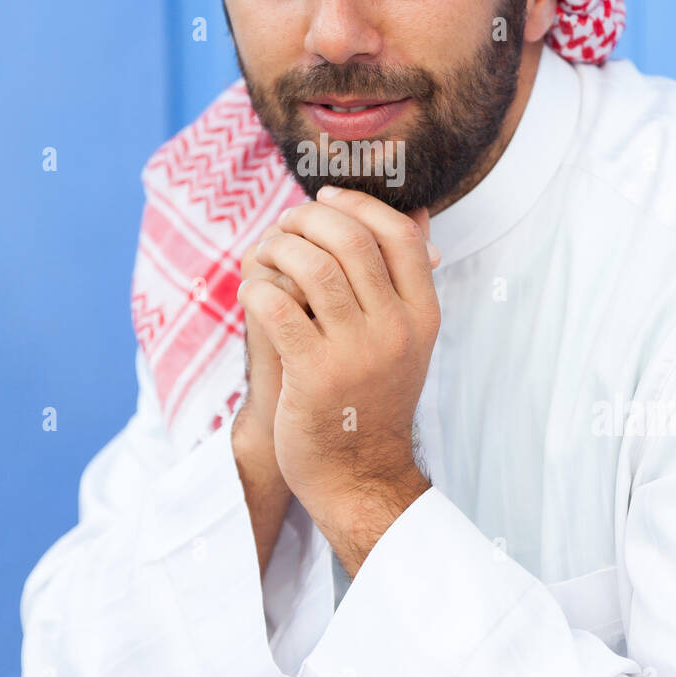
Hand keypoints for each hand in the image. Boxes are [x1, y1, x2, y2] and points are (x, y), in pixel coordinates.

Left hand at [237, 187, 440, 572]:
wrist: (358, 476)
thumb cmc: (373, 398)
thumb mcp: (407, 338)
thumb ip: (407, 279)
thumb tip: (418, 213)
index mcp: (423, 314)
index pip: (398, 233)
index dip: (358, 204)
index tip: (325, 200)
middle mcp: (397, 330)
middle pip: (351, 241)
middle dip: (308, 220)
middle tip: (285, 226)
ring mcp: (357, 353)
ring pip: (312, 267)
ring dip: (279, 249)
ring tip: (266, 256)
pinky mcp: (315, 374)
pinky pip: (278, 306)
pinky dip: (257, 288)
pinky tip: (251, 294)